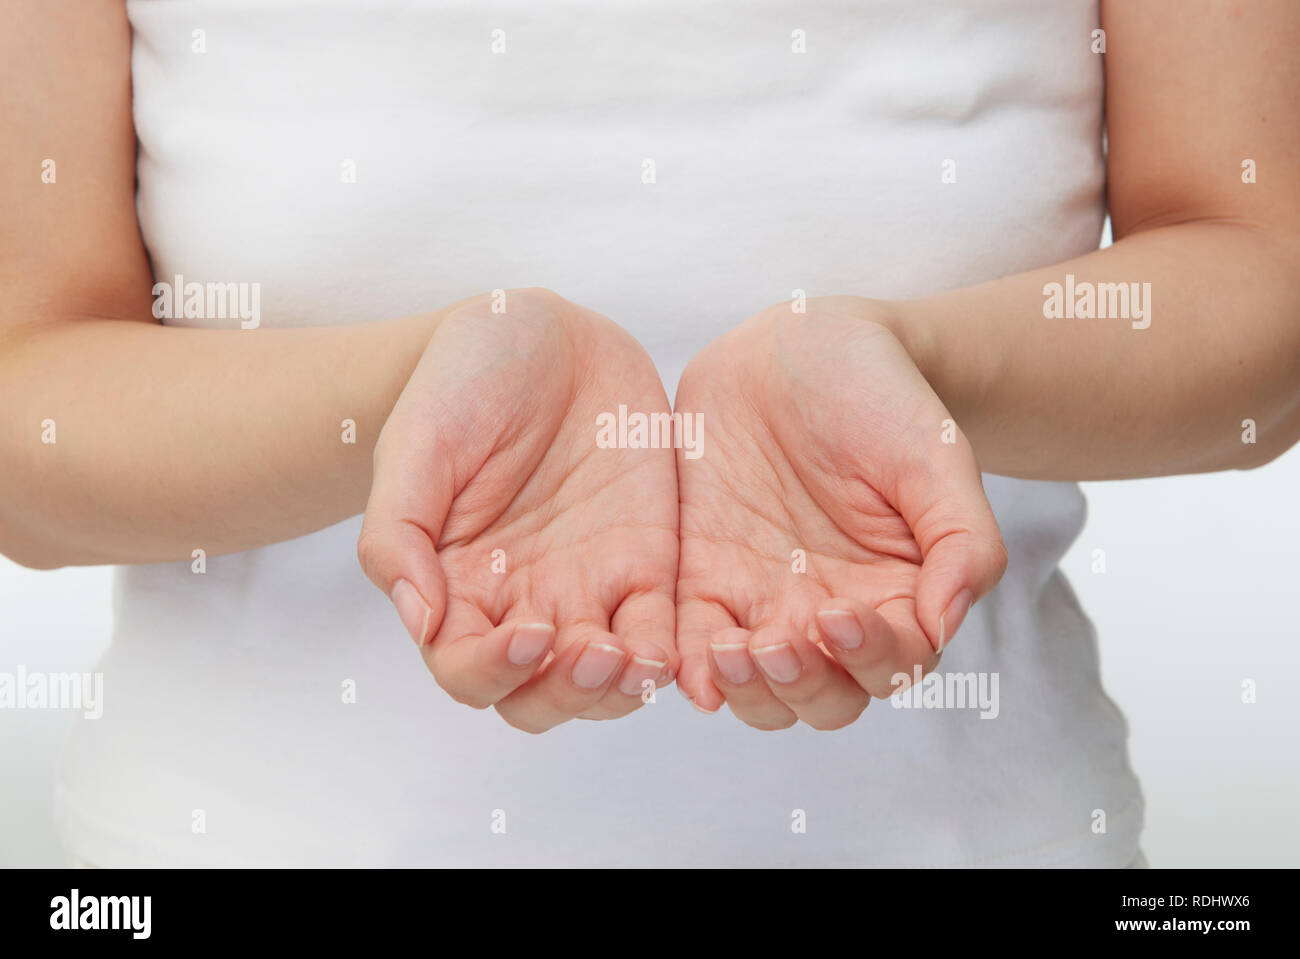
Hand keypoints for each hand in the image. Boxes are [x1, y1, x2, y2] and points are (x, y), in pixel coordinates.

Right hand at [358, 289, 678, 732]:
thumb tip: (420, 621)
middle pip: (542, 695)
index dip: (494, 670)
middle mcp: (522, 601)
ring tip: (642, 662)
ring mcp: (588, 585)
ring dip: (622, 687)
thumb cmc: (459, 383)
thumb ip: (398, 534)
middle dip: (568, 694)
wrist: (537, 333)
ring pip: (606, 679)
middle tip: (598, 655)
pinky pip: (662, 627)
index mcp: (458, 586)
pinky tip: (688, 646)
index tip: (528, 632)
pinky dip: (673, 651)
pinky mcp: (647, 560)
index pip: (468, 669)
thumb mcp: (416, 446)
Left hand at [674, 297, 1006, 729]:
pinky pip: (689, 640)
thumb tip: (946, 625)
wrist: (802, 345)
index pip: (891, 664)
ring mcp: (761, 599)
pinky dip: (686, 666)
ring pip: (755, 687)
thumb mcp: (937, 454)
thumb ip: (963, 541)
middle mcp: (827, 613)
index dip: (868, 658)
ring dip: (744, 690)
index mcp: (894, 595)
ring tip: (727, 652)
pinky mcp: (700, 577)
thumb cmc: (883, 399)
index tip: (836, 613)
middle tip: (774, 646)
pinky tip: (677, 663)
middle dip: (800, 688)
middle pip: (821, 697)